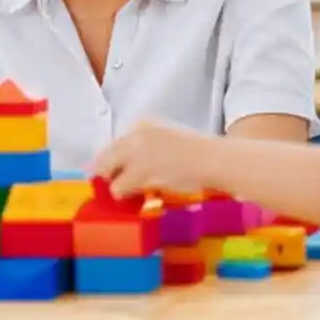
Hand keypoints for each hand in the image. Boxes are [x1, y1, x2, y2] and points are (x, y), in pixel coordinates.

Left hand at [92, 120, 220, 198]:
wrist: (215, 159)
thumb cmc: (201, 152)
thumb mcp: (169, 137)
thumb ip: (148, 146)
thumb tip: (128, 165)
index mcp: (142, 123)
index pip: (115, 144)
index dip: (117, 161)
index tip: (123, 171)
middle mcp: (134, 134)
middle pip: (104, 157)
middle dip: (108, 172)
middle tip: (120, 186)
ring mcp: (135, 152)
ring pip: (107, 173)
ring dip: (117, 185)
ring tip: (133, 192)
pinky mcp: (139, 171)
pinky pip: (117, 188)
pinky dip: (124, 195)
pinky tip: (139, 197)